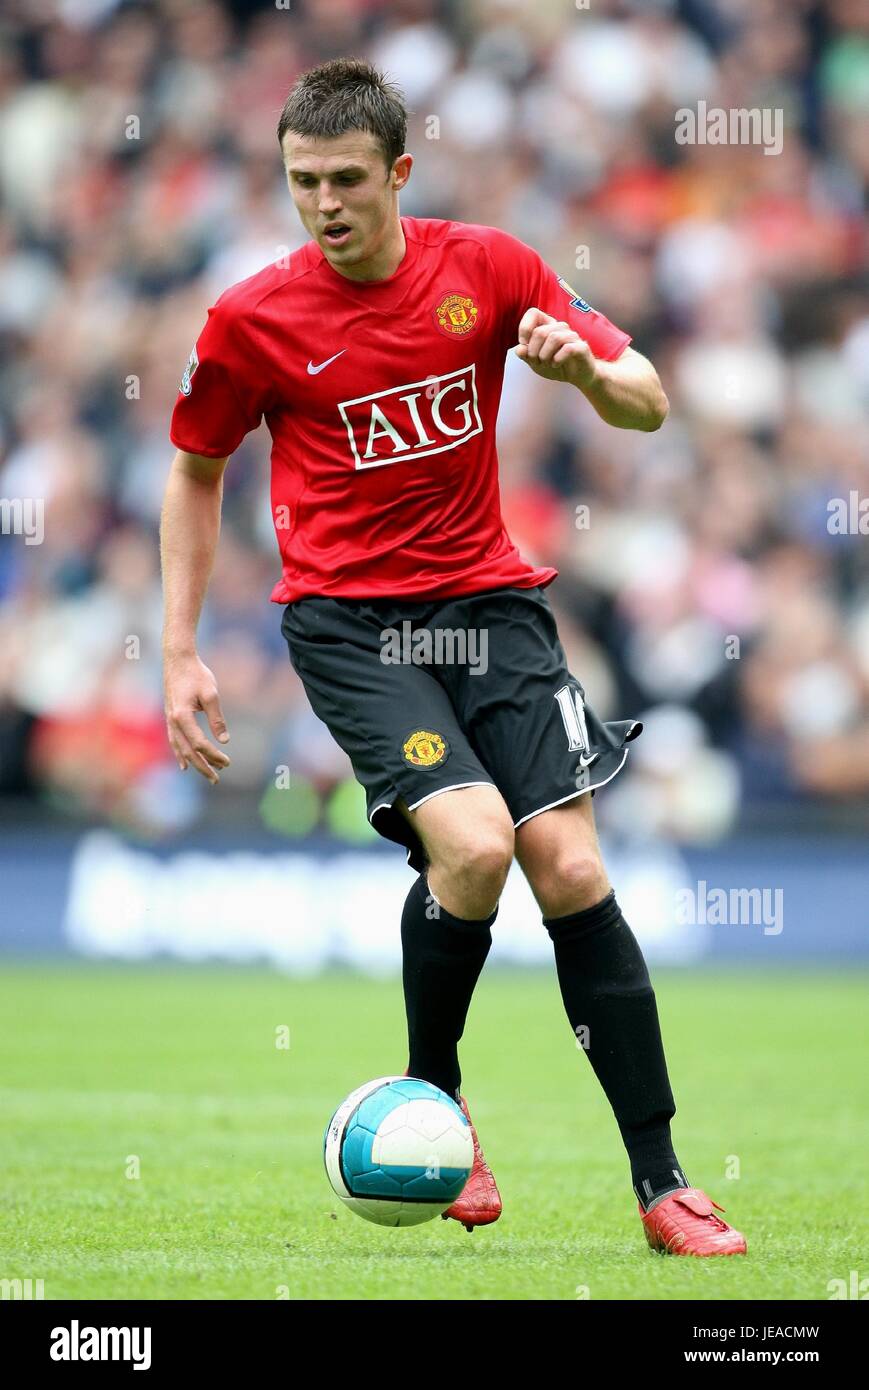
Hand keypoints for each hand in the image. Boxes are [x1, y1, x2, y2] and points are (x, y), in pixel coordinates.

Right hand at [163, 650, 230, 784]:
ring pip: (180, 748)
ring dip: (193, 763)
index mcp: (182, 716)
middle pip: (188, 751)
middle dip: (203, 766)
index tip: (227, 762)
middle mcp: (172, 721)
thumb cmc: (196, 674)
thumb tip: (224, 741)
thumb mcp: (211, 695)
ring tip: (207, 774)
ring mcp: (169, 720)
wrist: (177, 659)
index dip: (213, 755)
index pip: (199, 743)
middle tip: (217, 779)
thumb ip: (217, 719)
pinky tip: (185, 764)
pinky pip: (174, 741)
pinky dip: (180, 754)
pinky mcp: (170, 717)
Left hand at [514, 307, 597, 387]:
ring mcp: (572, 336)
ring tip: (546, 363)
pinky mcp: (581, 347)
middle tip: (536, 361)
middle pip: (540, 332)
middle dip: (533, 351)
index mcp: (547, 326)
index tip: (524, 344)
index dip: (524, 328)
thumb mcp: (535, 362)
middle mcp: (560, 327)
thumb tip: (520, 349)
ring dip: (545, 355)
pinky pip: (567, 348)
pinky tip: (556, 364)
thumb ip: (526, 354)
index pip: (533, 313)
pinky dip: (557, 359)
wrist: (577, 375)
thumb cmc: (555, 364)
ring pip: (554, 338)